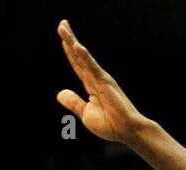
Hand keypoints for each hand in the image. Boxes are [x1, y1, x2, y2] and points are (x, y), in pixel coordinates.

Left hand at [56, 19, 146, 144]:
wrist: (126, 130)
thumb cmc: (110, 124)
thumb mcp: (86, 113)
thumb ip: (74, 103)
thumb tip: (59, 93)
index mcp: (91, 86)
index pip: (78, 66)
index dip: (69, 52)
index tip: (63, 38)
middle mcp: (96, 78)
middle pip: (79, 56)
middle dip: (69, 39)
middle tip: (61, 24)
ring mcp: (100, 78)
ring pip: (83, 57)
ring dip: (72, 42)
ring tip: (62, 27)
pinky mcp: (105, 82)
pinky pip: (92, 67)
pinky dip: (84, 57)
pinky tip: (76, 46)